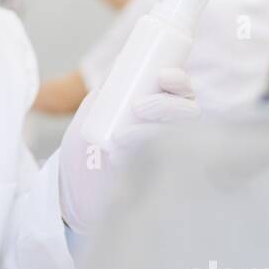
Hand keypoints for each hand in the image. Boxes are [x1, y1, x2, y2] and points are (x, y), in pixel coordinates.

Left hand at [58, 68, 198, 237]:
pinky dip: (147, 159)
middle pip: (189, 113)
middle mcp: (172, 132)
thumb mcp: (90, 120)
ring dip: (152, 132)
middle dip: (167, 105)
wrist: (79, 192)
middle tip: (138, 107)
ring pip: (180, 138)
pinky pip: (172, 170)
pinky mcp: (165, 182)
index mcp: (159, 111)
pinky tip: (120, 159)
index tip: (162, 76)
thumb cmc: (88, 152)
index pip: (181, 91)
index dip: (179, 80)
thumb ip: (99, 99)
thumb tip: (111, 77)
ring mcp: (170, 158)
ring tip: (120, 137)